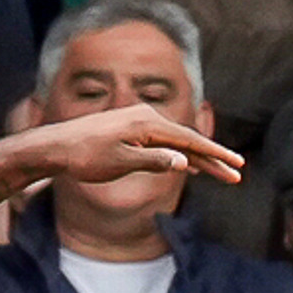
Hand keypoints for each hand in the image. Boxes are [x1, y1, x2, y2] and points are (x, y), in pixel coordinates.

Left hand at [33, 104, 242, 187]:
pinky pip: (163, 143)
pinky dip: (180, 155)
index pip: (190, 140)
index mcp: (147, 123)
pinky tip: (190, 165)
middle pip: (188, 141)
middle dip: (214, 159)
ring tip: (221, 174)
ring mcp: (139, 122)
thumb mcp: (120, 163)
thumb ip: (153, 161)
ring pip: (176, 142)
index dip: (215, 154)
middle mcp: (146, 117)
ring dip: (199, 159)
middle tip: (237, 175)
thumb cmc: (85, 157)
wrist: (55, 147)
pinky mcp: (131, 130)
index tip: (236, 166)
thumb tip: (184, 161)